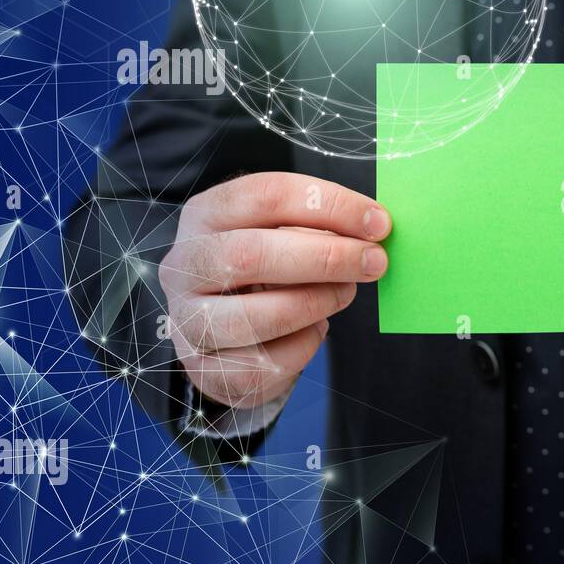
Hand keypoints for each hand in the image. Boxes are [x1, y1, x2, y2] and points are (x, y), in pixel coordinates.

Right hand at [158, 172, 390, 407]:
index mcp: (207, 214)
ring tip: (345, 293)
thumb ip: (320, 226)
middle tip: (374, 262)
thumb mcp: (283, 234)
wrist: (223, 331)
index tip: (377, 223)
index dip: (328, 205)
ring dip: (318, 303)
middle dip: (327, 258)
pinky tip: (314, 328)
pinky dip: (305, 345)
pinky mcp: (204, 367)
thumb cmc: (263, 269)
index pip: (266, 196)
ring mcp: (187, 319)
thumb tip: (372, 230)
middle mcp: (186, 264)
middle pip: (252, 254)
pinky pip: (265, 363)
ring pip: (257, 315)